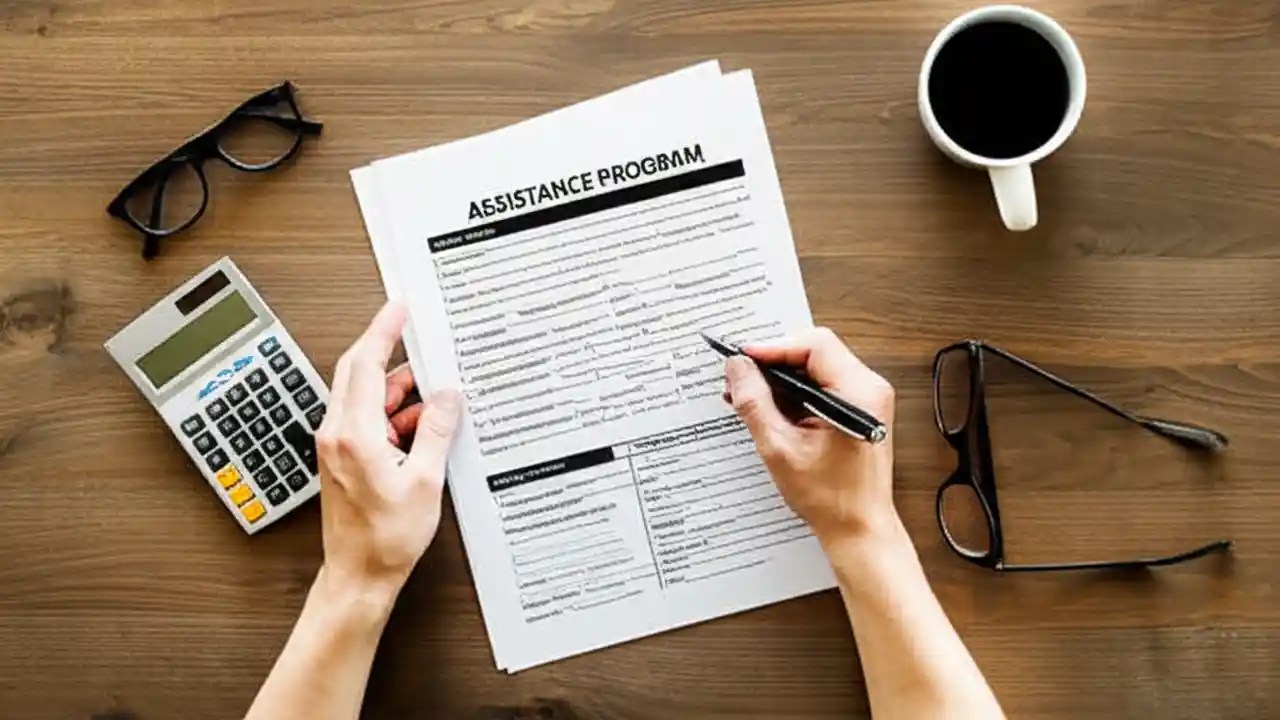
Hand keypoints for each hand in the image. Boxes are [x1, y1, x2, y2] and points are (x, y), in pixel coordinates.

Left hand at [315, 302, 461, 599]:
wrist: (359, 576)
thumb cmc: (385, 539)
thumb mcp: (425, 480)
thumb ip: (435, 430)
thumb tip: (446, 396)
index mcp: (353, 435)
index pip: (365, 365)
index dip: (383, 331)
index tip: (398, 308)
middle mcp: (336, 435)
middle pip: (359, 374)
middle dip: (391, 354)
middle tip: (419, 338)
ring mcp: (336, 446)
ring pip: (365, 397)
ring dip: (398, 392)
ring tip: (435, 402)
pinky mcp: (342, 458)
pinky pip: (367, 420)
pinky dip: (393, 416)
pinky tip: (421, 428)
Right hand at [724, 328, 898, 551]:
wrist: (858, 527)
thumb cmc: (833, 498)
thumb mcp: (780, 448)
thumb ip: (755, 402)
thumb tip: (737, 368)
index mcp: (859, 393)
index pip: (813, 345)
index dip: (772, 347)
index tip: (743, 358)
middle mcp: (869, 389)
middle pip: (814, 351)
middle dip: (774, 362)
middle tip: (741, 376)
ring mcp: (866, 398)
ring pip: (816, 367)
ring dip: (781, 377)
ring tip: (749, 394)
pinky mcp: (858, 409)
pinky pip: (822, 384)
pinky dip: (794, 391)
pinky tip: (769, 406)